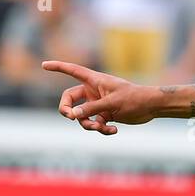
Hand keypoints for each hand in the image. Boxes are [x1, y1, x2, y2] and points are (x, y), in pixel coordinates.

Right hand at [42, 60, 156, 134]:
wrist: (150, 107)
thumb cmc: (134, 98)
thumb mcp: (112, 104)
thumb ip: (92, 109)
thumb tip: (73, 115)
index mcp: (94, 80)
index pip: (72, 70)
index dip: (58, 67)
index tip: (44, 65)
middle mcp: (93, 91)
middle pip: (69, 100)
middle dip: (67, 110)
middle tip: (70, 117)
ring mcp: (98, 104)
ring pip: (82, 117)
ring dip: (89, 125)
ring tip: (102, 128)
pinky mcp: (104, 115)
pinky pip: (94, 124)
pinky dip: (102, 129)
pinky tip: (114, 130)